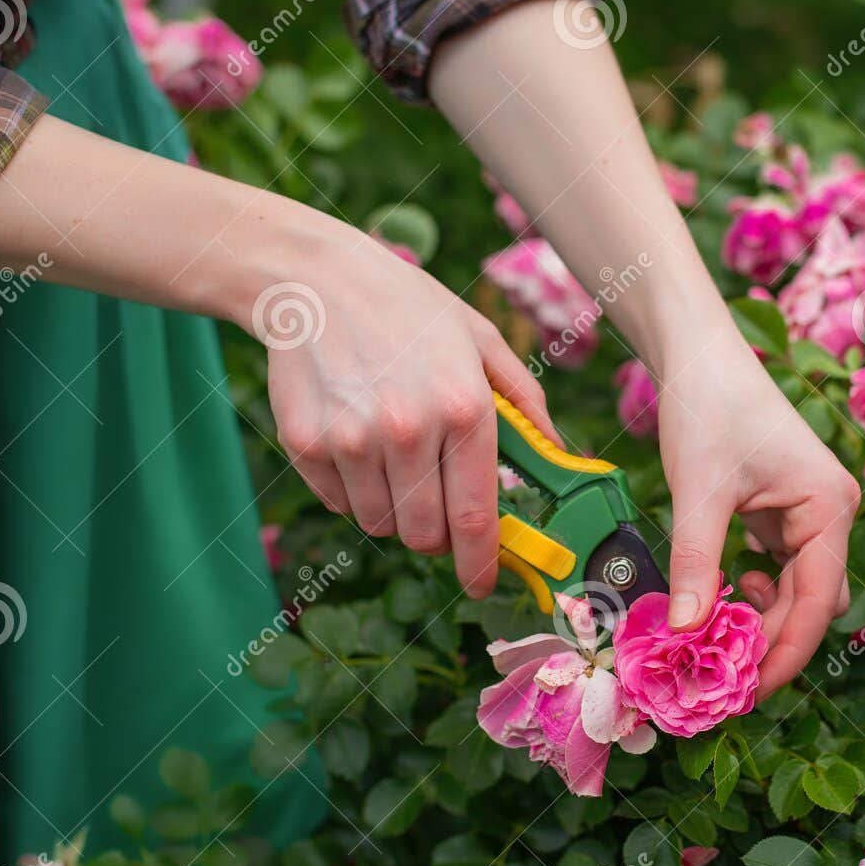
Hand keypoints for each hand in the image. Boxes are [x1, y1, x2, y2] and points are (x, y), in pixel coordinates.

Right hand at [256, 221, 554, 596]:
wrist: (317, 281)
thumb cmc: (410, 311)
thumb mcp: (481, 341)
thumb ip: (524, 401)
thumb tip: (558, 454)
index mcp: (463, 408)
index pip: (475, 516)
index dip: (481, 563)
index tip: (484, 584)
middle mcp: (408, 430)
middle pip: (425, 535)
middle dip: (435, 535)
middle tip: (436, 505)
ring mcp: (352, 440)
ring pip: (380, 524)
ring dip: (393, 509)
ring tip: (394, 458)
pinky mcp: (306, 444)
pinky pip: (339, 503)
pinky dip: (352, 490)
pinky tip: (356, 440)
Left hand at [656, 332, 859, 695]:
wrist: (699, 353)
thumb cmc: (707, 408)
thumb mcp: (697, 492)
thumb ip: (694, 564)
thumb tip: (682, 632)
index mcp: (828, 508)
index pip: (817, 603)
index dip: (784, 654)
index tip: (746, 693)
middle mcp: (830, 514)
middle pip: (811, 604)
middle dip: (769, 642)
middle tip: (717, 678)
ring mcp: (809, 515)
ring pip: (795, 592)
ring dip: (759, 620)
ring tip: (713, 639)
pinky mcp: (784, 512)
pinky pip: (778, 570)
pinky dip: (750, 593)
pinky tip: (719, 594)